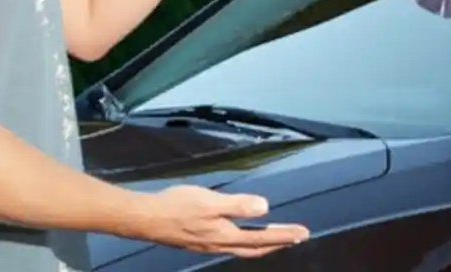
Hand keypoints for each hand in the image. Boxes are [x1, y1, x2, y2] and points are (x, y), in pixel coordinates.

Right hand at [140, 184, 308, 258]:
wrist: (147, 219)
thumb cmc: (178, 207)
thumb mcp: (210, 202)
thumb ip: (238, 205)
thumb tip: (265, 208)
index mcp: (226, 236)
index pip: (262, 238)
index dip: (284, 235)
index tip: (304, 233)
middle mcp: (220, 245)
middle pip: (256, 248)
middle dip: (278, 243)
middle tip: (297, 236)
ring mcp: (210, 245)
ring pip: (244, 248)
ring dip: (263, 243)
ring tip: (276, 236)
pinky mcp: (200, 241)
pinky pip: (232, 245)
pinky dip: (246, 241)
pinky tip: (242, 234)